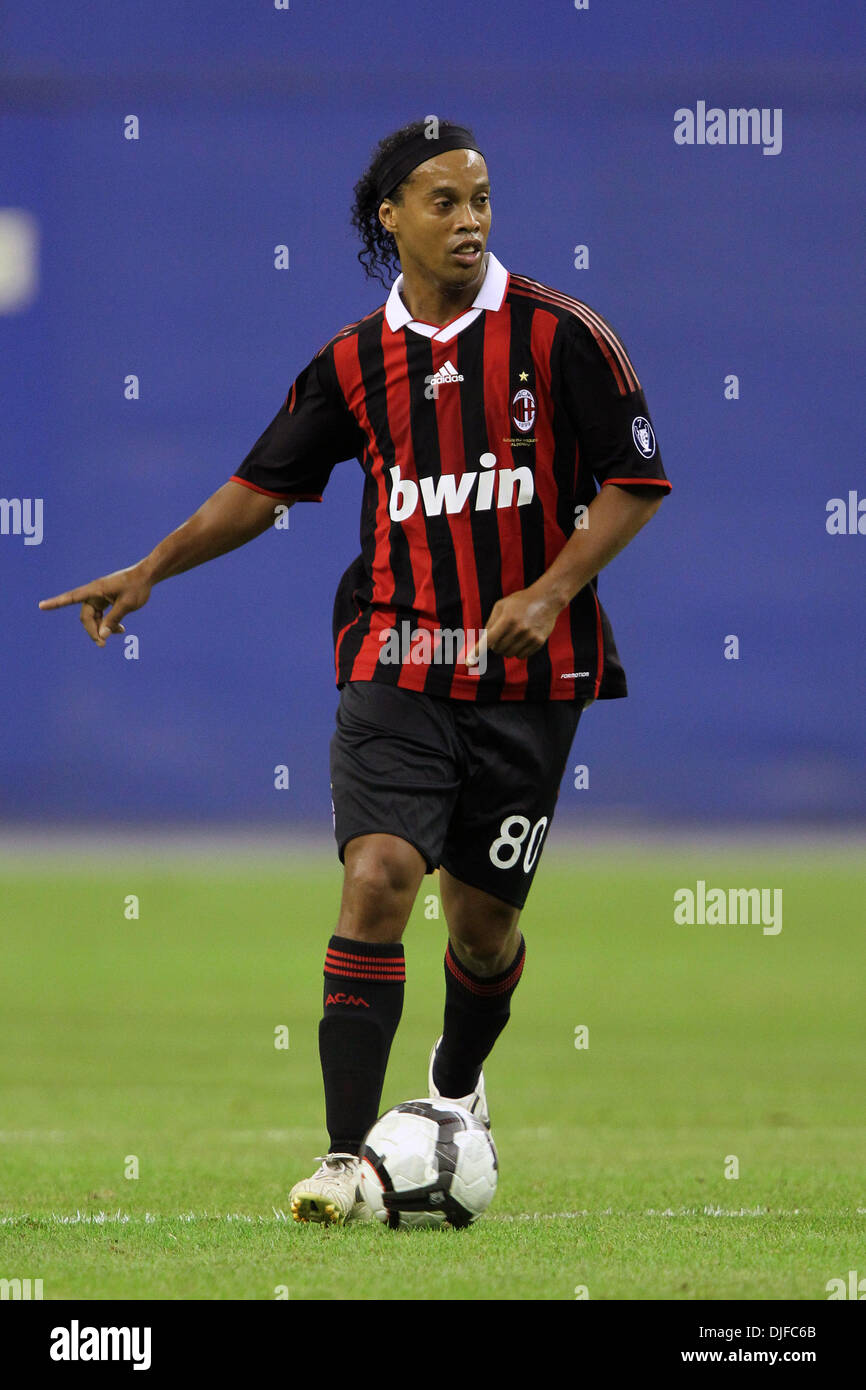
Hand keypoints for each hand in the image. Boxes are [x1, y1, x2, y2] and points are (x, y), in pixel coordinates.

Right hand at [38, 563, 153, 646]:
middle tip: (102, 644)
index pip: (71, 598)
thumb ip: (113, 620)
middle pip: (86, 615)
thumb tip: (102, 636)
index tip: (41, 606)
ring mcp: (100, 596)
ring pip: (95, 617)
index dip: (56, 603)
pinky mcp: (107, 599)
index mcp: (95, 590)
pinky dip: (109, 622)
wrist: (147, 575)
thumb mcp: (126, 605)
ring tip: (120, 633)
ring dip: (103, 628)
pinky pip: (102, 614)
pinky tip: (121, 630)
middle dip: (93, 630)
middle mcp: (94, 593)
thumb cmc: (137, 587)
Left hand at [466, 585, 561, 664]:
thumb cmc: (520, 601)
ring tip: (512, 636)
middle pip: (498, 649)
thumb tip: (484, 640)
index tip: (468, 662)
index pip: (489, 640)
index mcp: (507, 619)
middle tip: (501, 635)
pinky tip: (522, 639)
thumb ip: (491, 622)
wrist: (547, 599)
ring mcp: (530, 637)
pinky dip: (518, 651)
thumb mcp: (501, 605)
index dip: (477, 651)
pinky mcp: (539, 642)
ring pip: (509, 654)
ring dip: (507, 649)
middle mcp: (519, 630)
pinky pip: (522, 656)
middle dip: (496, 645)